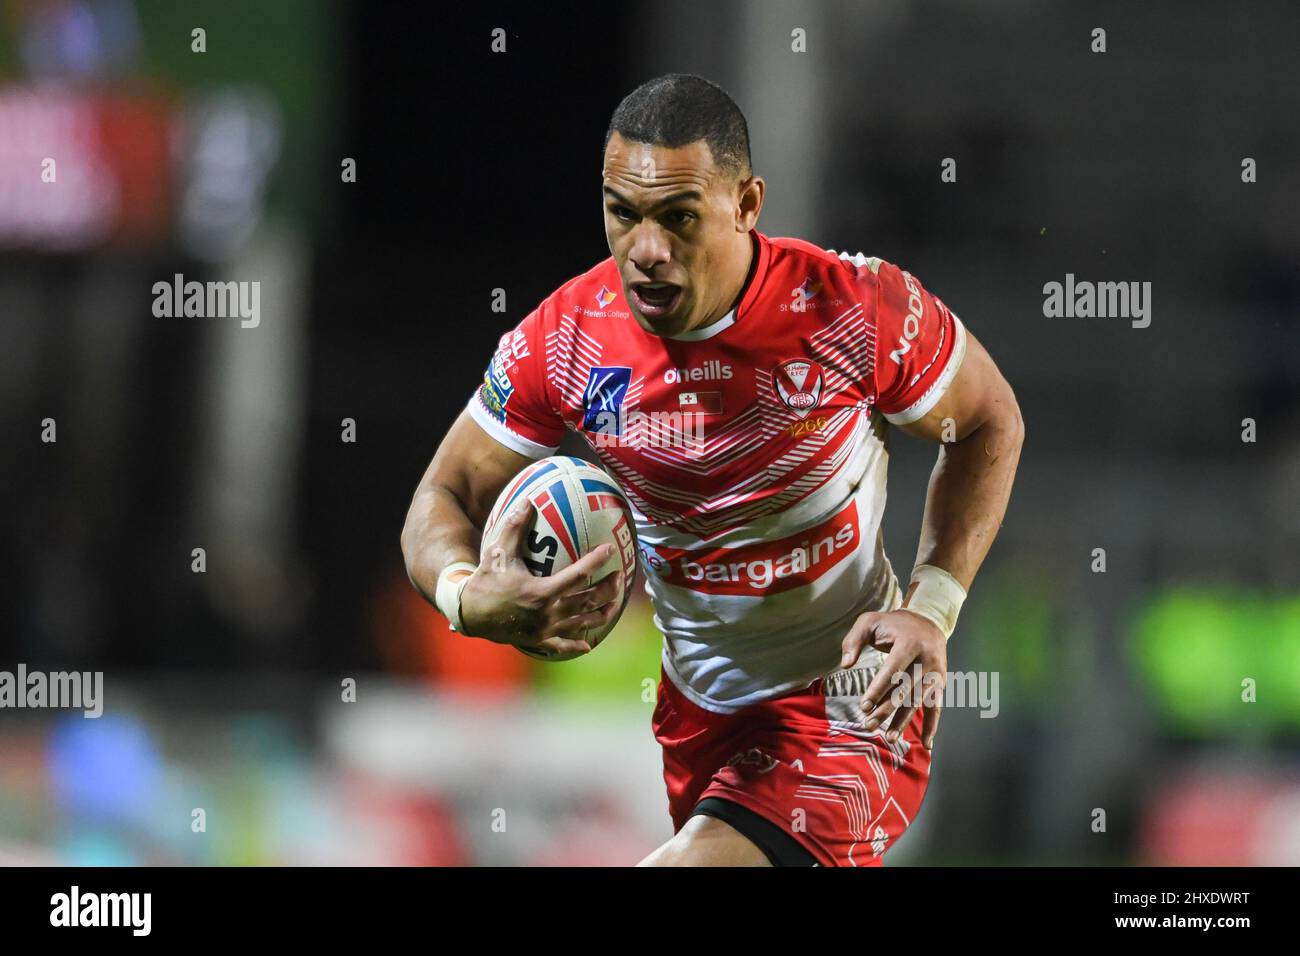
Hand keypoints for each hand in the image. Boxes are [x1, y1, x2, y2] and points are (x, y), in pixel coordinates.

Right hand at [458, 502, 622, 657]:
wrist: (468, 614)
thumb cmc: (485, 579)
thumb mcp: (497, 551)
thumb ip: (514, 526)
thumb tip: (528, 501)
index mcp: (541, 592)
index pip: (578, 575)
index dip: (596, 561)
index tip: (609, 549)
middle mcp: (547, 613)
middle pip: (588, 602)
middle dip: (608, 589)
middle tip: (620, 576)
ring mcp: (545, 630)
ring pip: (582, 624)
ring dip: (602, 613)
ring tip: (614, 603)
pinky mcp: (538, 641)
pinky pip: (562, 646)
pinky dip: (576, 646)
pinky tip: (588, 644)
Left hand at [839, 608, 947, 749]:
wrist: (928, 621)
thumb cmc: (893, 623)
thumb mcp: (870, 621)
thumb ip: (854, 640)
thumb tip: (845, 665)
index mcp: (909, 643)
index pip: (893, 670)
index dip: (878, 689)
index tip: (864, 706)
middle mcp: (926, 659)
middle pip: (905, 689)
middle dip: (886, 709)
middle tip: (868, 724)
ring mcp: (936, 673)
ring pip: (919, 701)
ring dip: (904, 720)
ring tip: (889, 737)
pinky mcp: (940, 683)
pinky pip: (937, 707)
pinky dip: (933, 726)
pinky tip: (926, 743)